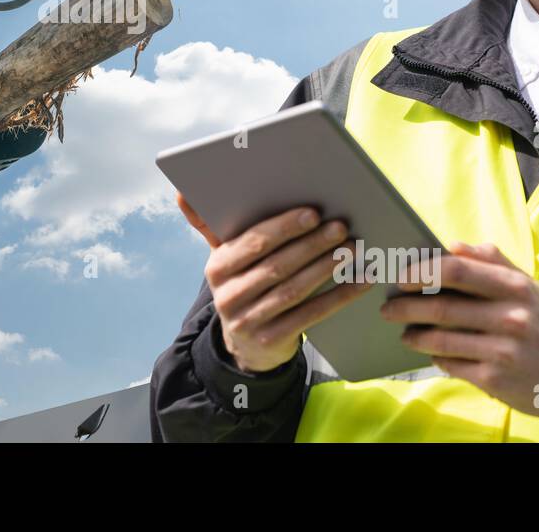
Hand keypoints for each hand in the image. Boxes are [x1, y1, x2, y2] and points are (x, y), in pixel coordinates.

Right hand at [178, 192, 373, 373]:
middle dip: (310, 244)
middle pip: (276, 265)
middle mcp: (228, 296)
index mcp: (217, 268)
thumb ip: (210, 225)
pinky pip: (310, 315)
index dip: (283, 227)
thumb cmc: (242, 286)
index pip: (252, 243)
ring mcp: (249, 321)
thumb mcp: (225, 259)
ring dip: (326, 268)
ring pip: (294, 290)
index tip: (312, 213)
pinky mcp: (272, 340)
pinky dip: (338, 297)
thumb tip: (180, 192)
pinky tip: (358, 282)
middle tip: (340, 227)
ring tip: (351, 249)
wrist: (245, 345)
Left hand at [379, 241, 538, 422]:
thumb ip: (493, 262)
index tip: (400, 276)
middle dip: (405, 307)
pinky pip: (451, 365)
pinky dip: (436, 358)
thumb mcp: (529, 287)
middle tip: (387, 308)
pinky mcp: (495, 379)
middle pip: (441, 308)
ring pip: (440, 340)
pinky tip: (431, 353)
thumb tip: (452, 245)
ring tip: (404, 333)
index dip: (420, 272)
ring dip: (414, 336)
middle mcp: (510, 317)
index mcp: (515, 287)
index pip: (455, 270)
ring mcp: (502, 350)